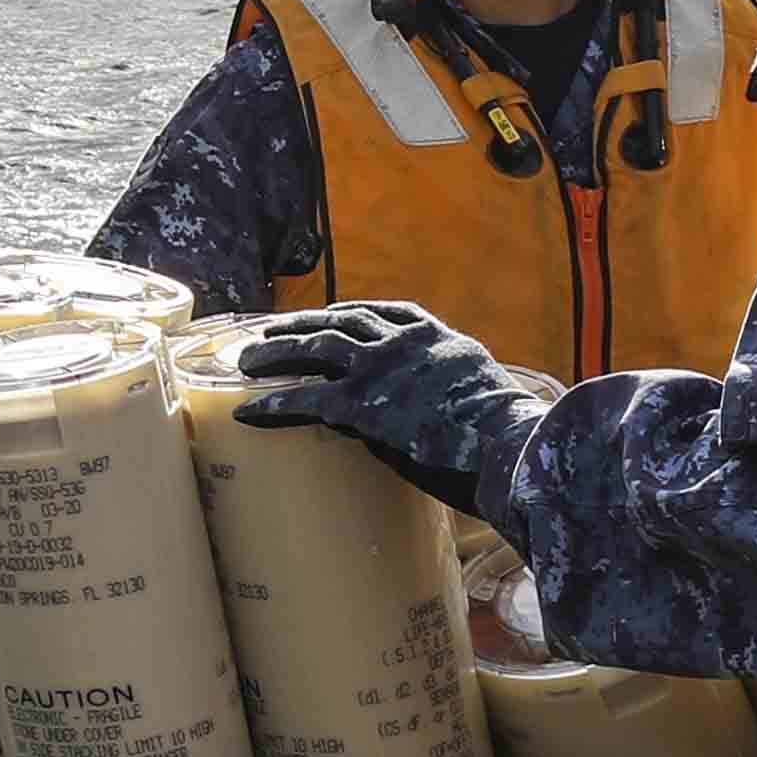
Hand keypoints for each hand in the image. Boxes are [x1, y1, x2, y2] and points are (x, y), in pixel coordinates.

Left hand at [228, 299, 543, 523]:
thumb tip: (413, 409)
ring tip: (244, 361)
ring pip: (316, 347)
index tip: (331, 313)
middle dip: (302, 325)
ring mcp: (381, 369)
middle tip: (270, 333)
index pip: (390, 312)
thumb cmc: (507, 437)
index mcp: (441, 339)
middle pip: (342, 322)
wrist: (511, 445)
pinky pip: (305, 397)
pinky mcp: (361, 403)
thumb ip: (443, 392)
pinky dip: (272, 402)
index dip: (354, 311)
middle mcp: (406, 344)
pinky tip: (246, 410)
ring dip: (276, 352)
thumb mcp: (478, 397)